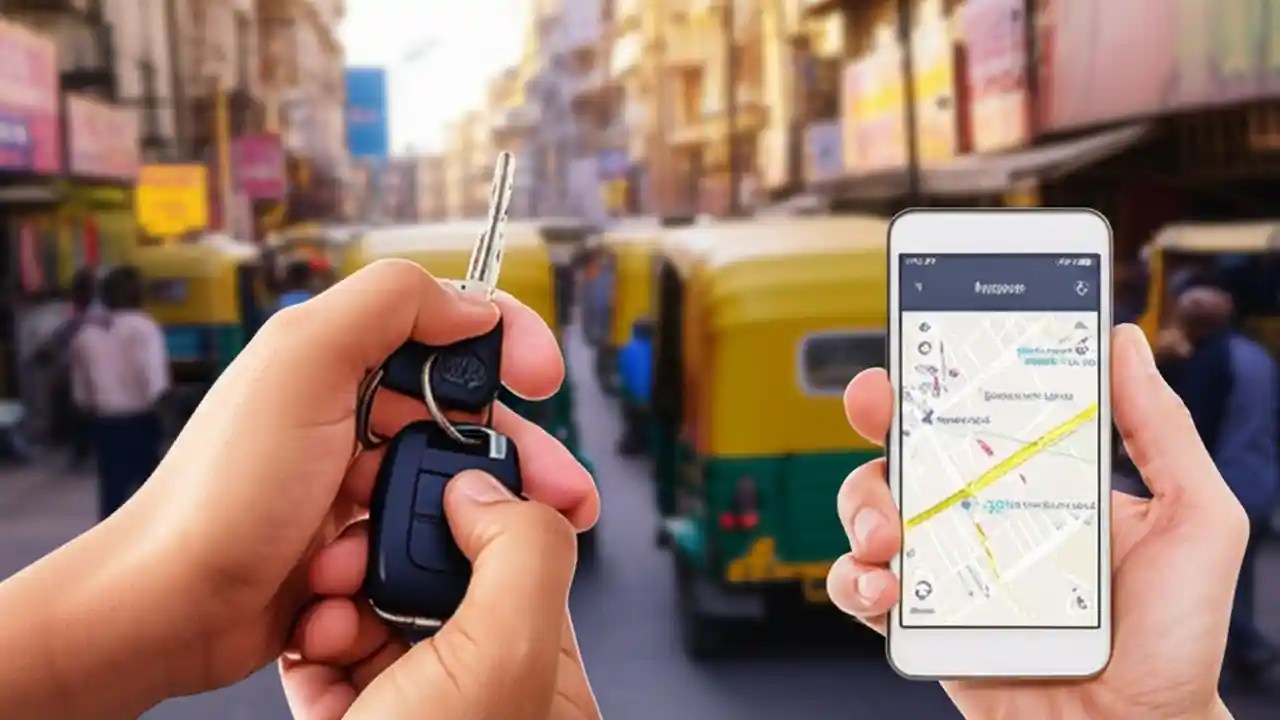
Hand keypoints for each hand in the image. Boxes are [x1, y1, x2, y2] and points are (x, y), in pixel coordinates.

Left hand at [0, 260, 598, 717]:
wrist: (173, 609)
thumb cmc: (222, 494)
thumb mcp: (302, 364)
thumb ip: (388, 304)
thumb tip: (469, 304)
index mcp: (337, 355)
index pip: (446, 324)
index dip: (505, 339)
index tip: (542, 376)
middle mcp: (347, 411)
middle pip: (465, 413)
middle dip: (521, 450)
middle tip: (564, 488)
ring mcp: (352, 478)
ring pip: (452, 480)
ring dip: (480, 512)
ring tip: (513, 541)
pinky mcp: (354, 537)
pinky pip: (422, 535)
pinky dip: (433, 552)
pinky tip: (427, 572)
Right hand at [281, 469, 597, 718]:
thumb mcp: (508, 655)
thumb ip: (519, 553)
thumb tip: (484, 487)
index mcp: (544, 667)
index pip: (516, 550)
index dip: (468, 505)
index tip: (426, 474)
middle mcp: (484, 684)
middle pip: (434, 573)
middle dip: (385, 551)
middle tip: (355, 551)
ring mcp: (416, 703)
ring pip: (373, 609)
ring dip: (339, 595)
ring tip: (330, 606)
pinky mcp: (353, 717)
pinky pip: (327, 654)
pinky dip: (311, 640)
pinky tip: (312, 640)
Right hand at [827, 325, 1247, 719]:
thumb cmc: (1175, 639)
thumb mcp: (1195, 520)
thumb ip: (1163, 430)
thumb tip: (1126, 344)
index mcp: (1040, 481)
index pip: (979, 410)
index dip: (940, 375)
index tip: (923, 353)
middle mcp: (984, 514)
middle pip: (908, 446)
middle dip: (877, 418)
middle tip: (877, 411)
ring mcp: (947, 565)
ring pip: (869, 507)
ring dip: (861, 505)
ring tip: (890, 534)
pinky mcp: (920, 619)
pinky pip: (857, 583)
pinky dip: (852, 577)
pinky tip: (884, 586)